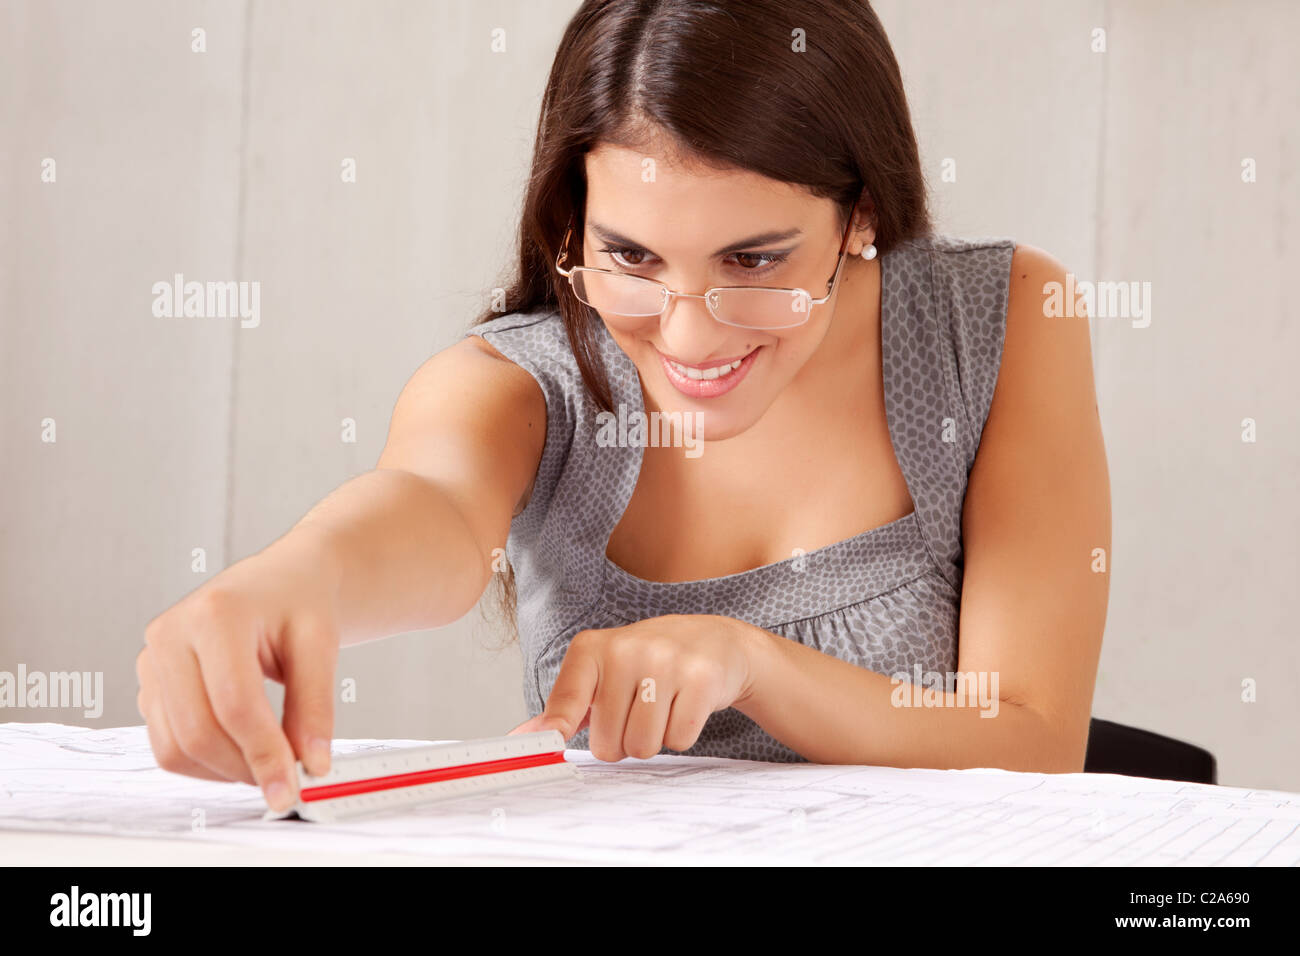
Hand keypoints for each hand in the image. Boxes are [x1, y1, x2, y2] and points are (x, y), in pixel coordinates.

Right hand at [136, 529, 341, 810]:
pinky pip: (167, 745)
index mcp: (215, 613)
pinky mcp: (149, 685)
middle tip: (287, 781)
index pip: (234, 703)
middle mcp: (171, 634)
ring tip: (270, 761)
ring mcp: (152, 660)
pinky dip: (206, 763)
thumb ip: (316, 707)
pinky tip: (243, 749)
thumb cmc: (299, 602)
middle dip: (245, 767)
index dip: (264, 753)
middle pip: (198, 731)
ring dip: (225, 771)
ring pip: (175, 747)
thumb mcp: (321, 644)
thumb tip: (312, 765)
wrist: (281, 581)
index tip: (293, 788)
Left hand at [506, 614, 758, 760]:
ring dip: (653, 740)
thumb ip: (565, 707)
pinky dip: (682, 735)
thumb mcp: (602, 673)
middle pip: (608, 743)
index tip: (543, 747)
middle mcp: (626, 649)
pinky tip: (684, 705)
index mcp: (592, 648)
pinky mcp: (701, 678)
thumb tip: (522, 738)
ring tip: (662, 707)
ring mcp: (665, 661)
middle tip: (638, 711)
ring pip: (644, 746)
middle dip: (624, 741)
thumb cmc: (648, 664)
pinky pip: (679, 740)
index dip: (552, 732)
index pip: (564, 702)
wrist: (715, 641)